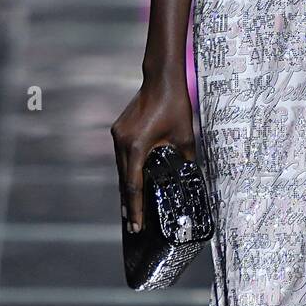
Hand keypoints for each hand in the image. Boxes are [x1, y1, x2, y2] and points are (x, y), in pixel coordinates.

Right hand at [111, 75, 195, 233]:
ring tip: (132, 208)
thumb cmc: (175, 105)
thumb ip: (185, 160)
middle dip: (129, 204)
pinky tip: (133, 180)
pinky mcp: (119, 129)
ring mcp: (118, 135)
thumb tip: (188, 177)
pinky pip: (122, 156)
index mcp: (137, 147)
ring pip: (121, 168)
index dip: (135, 208)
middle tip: (134, 225)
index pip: (134, 186)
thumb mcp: (185, 136)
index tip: (136, 226)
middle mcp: (122, 143)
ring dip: (127, 187)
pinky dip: (127, 170)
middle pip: (124, 180)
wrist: (161, 78)